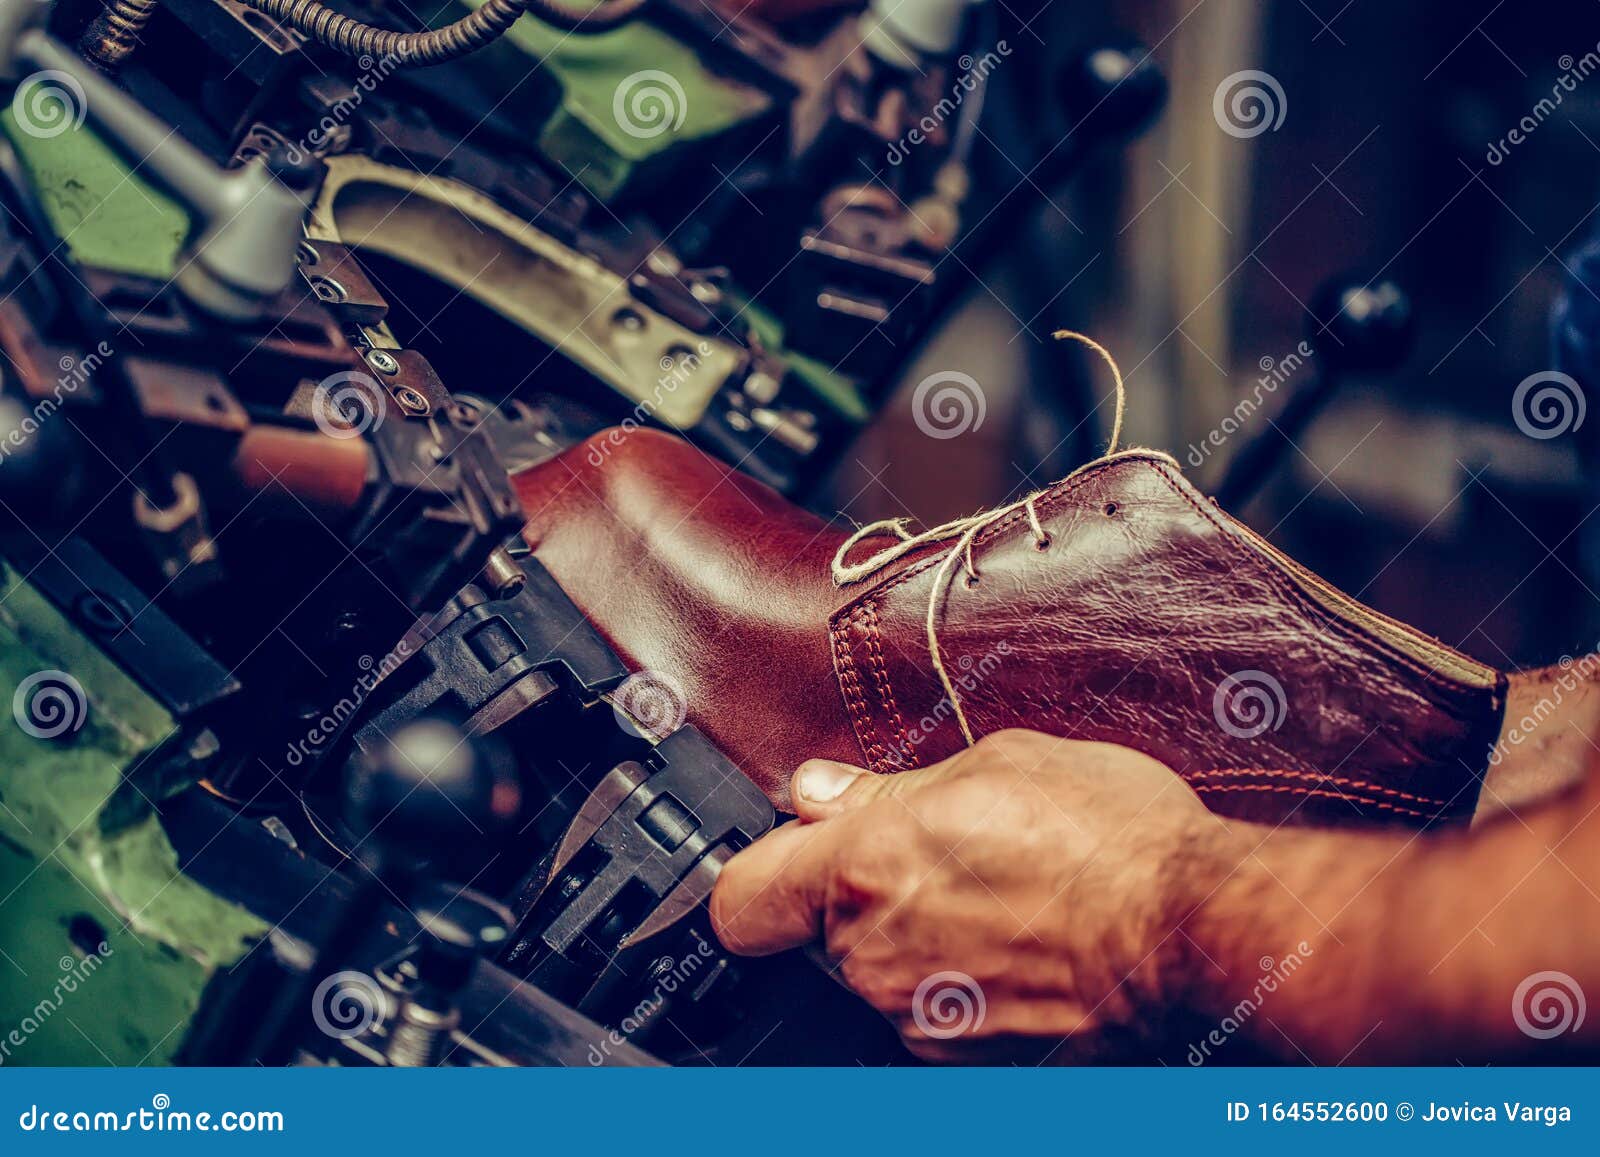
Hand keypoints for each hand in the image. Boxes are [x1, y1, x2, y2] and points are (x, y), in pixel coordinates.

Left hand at [710, 730, 1243, 1061]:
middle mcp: (873, 957)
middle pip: (821, 934)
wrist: (1193, 932)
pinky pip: (935, 1016)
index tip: (786, 863)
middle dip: (864, 898)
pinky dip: (962, 988)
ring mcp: (919, 1019)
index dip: (758, 878)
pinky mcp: (966, 1063)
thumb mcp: (992, 766)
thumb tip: (817, 791)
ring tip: (1000, 902)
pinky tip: (1022, 948)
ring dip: (919, 942)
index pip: (741, 900)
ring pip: (882, 975)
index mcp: (862, 870)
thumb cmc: (1108, 840)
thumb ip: (881, 789)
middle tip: (940, 860)